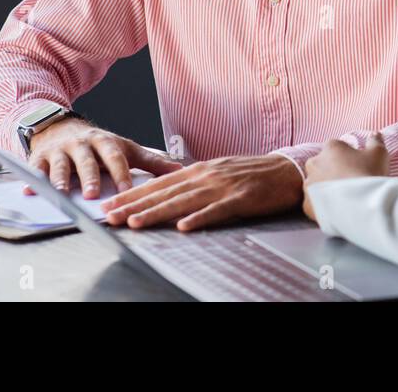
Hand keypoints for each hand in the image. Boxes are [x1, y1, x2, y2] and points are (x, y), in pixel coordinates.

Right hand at [25, 117, 182, 198]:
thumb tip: (179, 171)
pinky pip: (35, 170)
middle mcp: (82, 145)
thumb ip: (151, 161)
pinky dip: (32, 180)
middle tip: (92, 195)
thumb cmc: (99, 143)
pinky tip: (29, 191)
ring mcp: (59, 150)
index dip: (120, 173)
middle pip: (87, 162)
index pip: (115, 157)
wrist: (61, 126)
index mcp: (105, 142)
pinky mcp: (39, 157)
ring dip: (59, 180)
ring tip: (59, 193)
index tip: (125, 189)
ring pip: (60, 166)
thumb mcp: (125, 148)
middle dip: (89, 177)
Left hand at [100, 154, 303, 230]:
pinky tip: (183, 227)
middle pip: (165, 192)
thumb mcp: (219, 172)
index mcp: (200, 169)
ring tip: (135, 222)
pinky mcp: (242, 198)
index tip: (110, 205)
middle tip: (109, 216)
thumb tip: (167, 193)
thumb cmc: (253, 174)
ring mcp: (224, 186)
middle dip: (134, 205)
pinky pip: (217, 211)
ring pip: (184, 201)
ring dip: (157, 212)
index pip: (159, 183)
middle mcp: (207, 175)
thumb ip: (194, 182)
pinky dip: (200, 218)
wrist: (287, 170)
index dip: (133, 194)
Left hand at [301, 133, 389, 220]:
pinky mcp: (307, 204)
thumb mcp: (378, 153)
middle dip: (333, 171)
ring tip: (345, 198)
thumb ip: (375, 141)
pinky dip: (323, 206)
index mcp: (330, 147)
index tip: (357, 167)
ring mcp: (308, 184)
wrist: (362, 205)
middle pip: (323, 165)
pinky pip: (314, 203)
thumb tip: (375, 134)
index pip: (337, 147)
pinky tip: (337, 209)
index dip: (348, 157)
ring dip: (327, 189)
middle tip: (350, 182)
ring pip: (317, 185)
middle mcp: (314, 163)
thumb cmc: (369, 174)